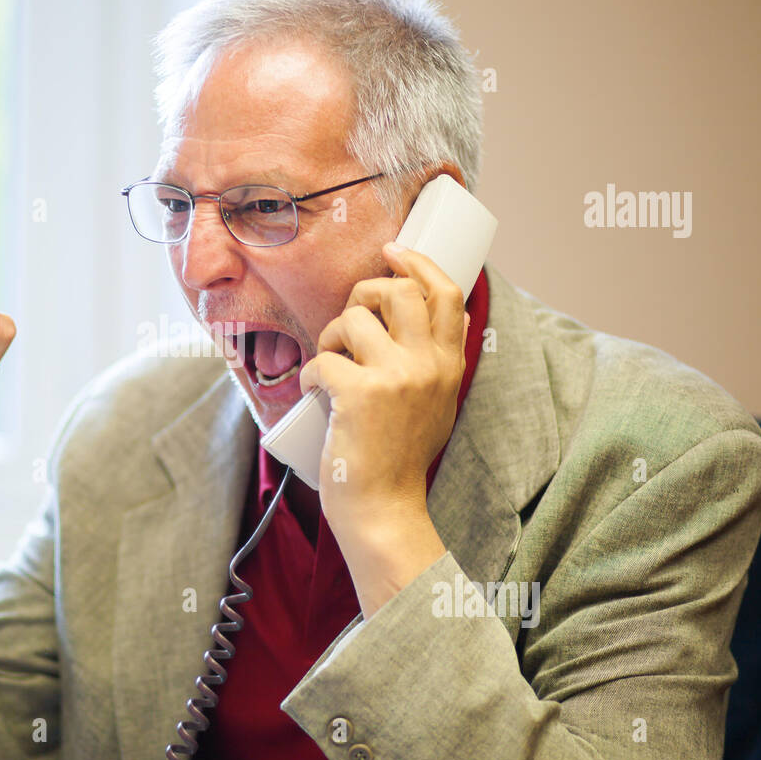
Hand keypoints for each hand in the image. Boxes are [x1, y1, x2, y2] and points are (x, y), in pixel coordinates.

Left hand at [298, 243, 469, 610]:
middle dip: (363, 293)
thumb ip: (437, 360)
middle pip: (397, 290)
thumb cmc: (399, 457)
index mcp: (450, 365)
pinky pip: (323, 358)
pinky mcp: (360, 393)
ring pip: (353, 319)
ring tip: (331, 366)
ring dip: (331, 336)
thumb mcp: (438, 402)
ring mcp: (397, 377)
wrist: (384, 508)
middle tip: (349, 319)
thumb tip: (437, 311)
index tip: (392, 251)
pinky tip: (316, 394)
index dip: (418, 262)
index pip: (447, 293)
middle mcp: (429, 365)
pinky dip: (310, 374)